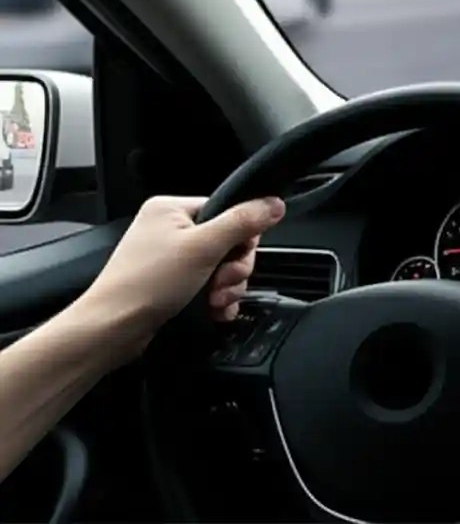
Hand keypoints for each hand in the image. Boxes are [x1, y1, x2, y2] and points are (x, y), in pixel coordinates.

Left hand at [82, 195, 285, 344]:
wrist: (113, 329)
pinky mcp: (172, 283)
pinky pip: (210, 285)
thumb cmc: (147, 284)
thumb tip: (273, 203)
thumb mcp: (204, 247)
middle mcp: (170, 229)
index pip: (228, 212)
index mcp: (172, 209)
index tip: (236, 259)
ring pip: (222, 267)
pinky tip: (214, 311)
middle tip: (222, 284)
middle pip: (229, 242)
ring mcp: (171, 258)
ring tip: (214, 301)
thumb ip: (242, 223)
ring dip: (227, 288)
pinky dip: (217, 299)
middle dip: (233, 270)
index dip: (241, 238)